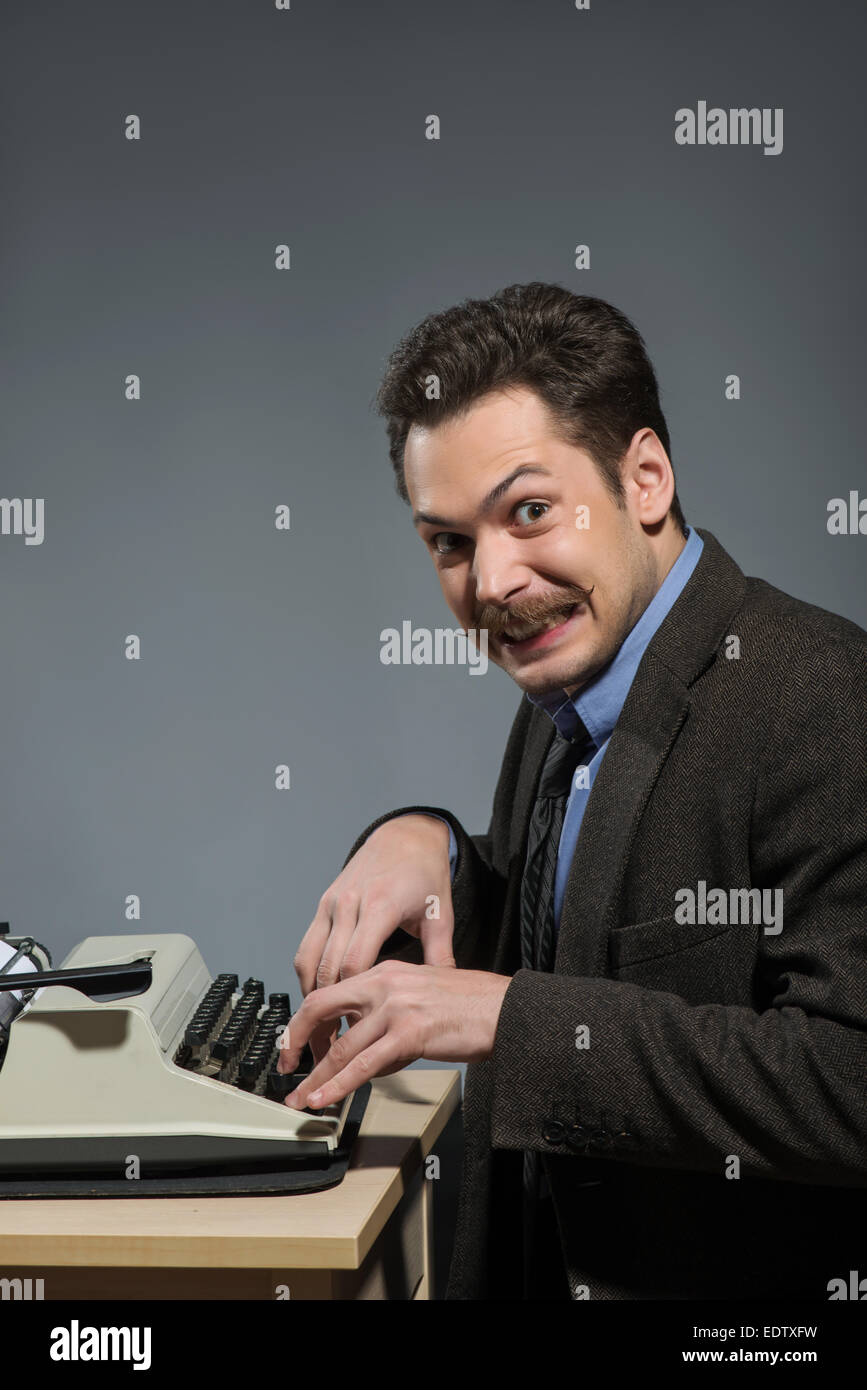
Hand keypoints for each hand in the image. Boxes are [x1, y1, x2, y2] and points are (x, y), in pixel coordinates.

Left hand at [276, 960, 511, 1109]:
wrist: (506, 1009)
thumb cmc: (472, 1006)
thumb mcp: (421, 999)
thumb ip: (389, 1021)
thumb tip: (367, 1057)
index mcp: (386, 971)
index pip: (331, 992)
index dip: (306, 1021)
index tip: (295, 1044)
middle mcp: (385, 983)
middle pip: (322, 1010)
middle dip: (296, 1042)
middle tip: (285, 1069)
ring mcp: (396, 1007)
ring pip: (342, 1046)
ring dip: (317, 1077)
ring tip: (301, 1099)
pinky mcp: (410, 1033)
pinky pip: (365, 1065)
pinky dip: (339, 1085)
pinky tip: (325, 1098)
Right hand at [293, 815, 454, 1063]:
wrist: (404, 836)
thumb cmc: (424, 874)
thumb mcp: (440, 914)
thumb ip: (441, 955)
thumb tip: (448, 996)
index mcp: (380, 906)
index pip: (354, 964)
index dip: (351, 1004)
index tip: (355, 1033)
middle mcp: (349, 904)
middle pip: (326, 969)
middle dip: (324, 1012)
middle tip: (328, 1047)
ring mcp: (332, 903)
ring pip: (308, 960)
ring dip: (310, 997)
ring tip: (318, 1031)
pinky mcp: (323, 904)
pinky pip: (307, 947)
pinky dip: (308, 976)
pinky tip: (319, 998)